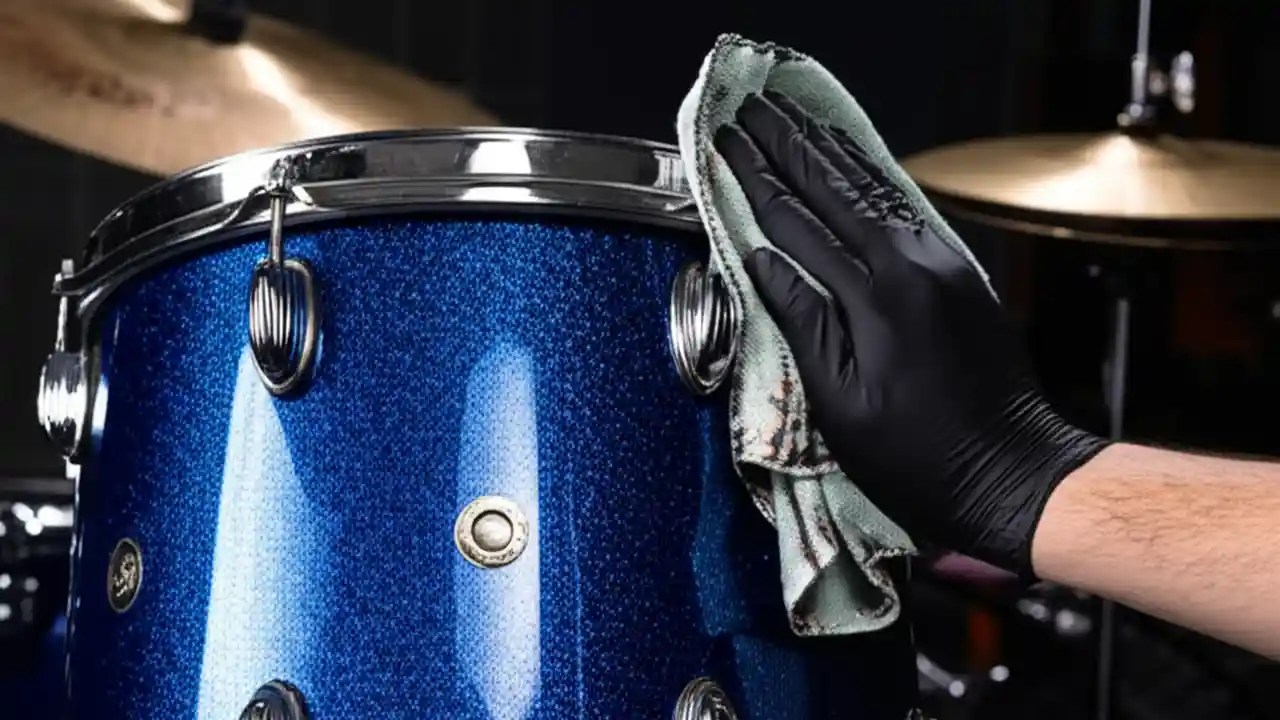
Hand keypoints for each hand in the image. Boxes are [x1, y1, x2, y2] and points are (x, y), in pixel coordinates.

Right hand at [715, 92, 1106, 575]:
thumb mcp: (841, 405)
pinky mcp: (963, 273)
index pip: (799, 224)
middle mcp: (913, 264)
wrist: (1014, 470)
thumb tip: (762, 262)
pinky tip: (850, 166)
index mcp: (876, 298)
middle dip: (789, 146)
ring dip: (829, 154)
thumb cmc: (915, 456)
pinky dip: (870, 182)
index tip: (726, 144)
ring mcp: (945, 263)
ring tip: (793, 121)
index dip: (758, 182)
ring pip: (875, 191)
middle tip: (752, 110)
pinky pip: (904, 211)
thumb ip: (803, 324)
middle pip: (837, 190)